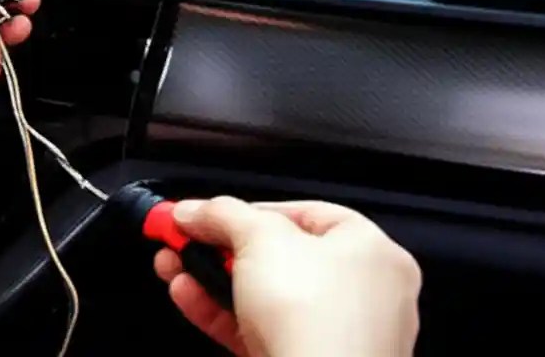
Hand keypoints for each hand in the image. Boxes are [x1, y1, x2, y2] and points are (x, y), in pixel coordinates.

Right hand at [154, 197, 420, 356]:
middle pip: (276, 256)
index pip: (306, 214)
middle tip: (183, 240)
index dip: (252, 208)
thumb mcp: (260, 238)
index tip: (210, 212)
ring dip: (211, 279)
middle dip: (219, 246)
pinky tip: (187, 297)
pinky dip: (221, 313)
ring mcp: (334, 335)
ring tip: (173, 267)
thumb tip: (195, 210)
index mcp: (371, 252)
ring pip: (263, 297)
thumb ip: (222, 215)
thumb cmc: (317, 319)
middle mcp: (361, 294)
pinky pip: (257, 331)